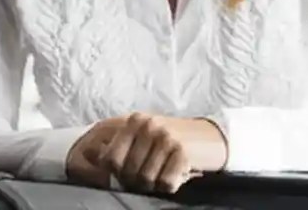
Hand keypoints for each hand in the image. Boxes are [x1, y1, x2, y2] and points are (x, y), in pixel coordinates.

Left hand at [66, 113, 227, 193]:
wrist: (212, 137)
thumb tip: (95, 162)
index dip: (116, 174)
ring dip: (156, 184)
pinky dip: (171, 185)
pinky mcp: (182, 153)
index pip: (110, 159)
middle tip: (151, 177)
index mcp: (134, 121)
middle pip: (128, 173)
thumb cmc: (174, 139)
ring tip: (165, 173)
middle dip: (138, 182)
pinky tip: (177, 174)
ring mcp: (165, 138)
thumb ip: (122, 145)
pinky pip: (166, 183)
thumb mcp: (146, 134)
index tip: (126, 177)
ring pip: (147, 180)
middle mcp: (148, 126)